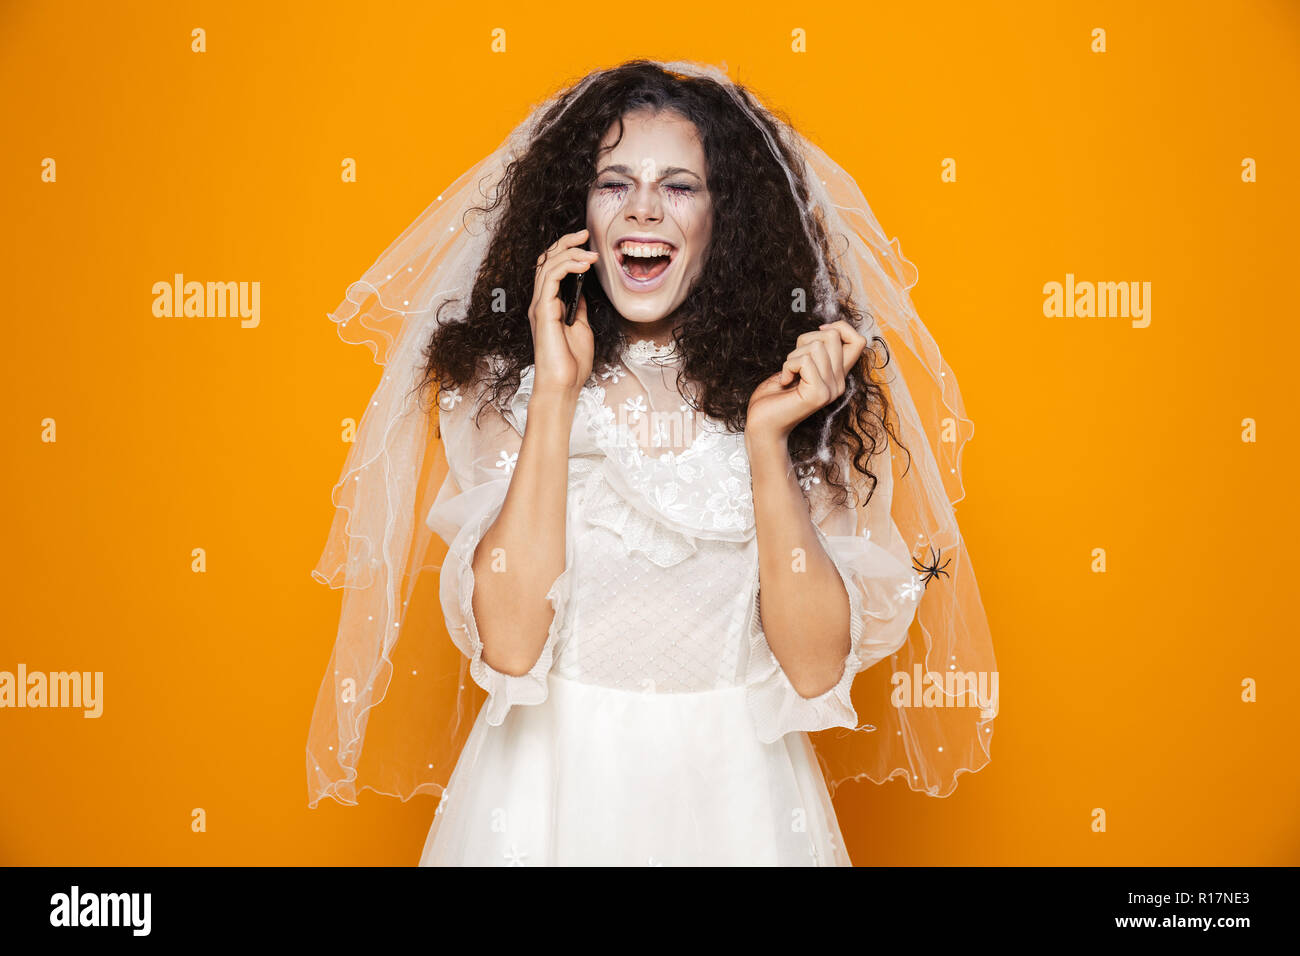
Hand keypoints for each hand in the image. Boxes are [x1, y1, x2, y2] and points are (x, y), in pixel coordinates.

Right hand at [528, 228, 597, 398]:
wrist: (563, 385)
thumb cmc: (572, 364)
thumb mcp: (581, 328)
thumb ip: (578, 308)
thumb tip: (582, 291)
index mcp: (549, 306)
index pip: (552, 268)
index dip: (566, 251)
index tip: (587, 242)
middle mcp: (541, 303)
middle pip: (546, 260)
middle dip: (565, 242)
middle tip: (585, 234)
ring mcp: (540, 306)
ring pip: (547, 265)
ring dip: (570, 253)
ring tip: (591, 252)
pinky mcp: (543, 312)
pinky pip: (551, 278)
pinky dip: (567, 266)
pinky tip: (584, 264)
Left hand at [745, 320, 868, 446]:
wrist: (762, 423)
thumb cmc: (775, 394)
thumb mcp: (800, 364)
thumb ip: (817, 350)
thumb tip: (828, 328)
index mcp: (838, 375)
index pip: (859, 341)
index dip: (840, 328)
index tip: (818, 334)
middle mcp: (839, 383)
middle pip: (832, 336)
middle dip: (805, 340)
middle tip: (794, 364)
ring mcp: (831, 390)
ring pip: (817, 346)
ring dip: (793, 356)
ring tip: (789, 375)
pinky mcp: (818, 394)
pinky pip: (804, 361)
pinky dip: (788, 366)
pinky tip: (786, 381)